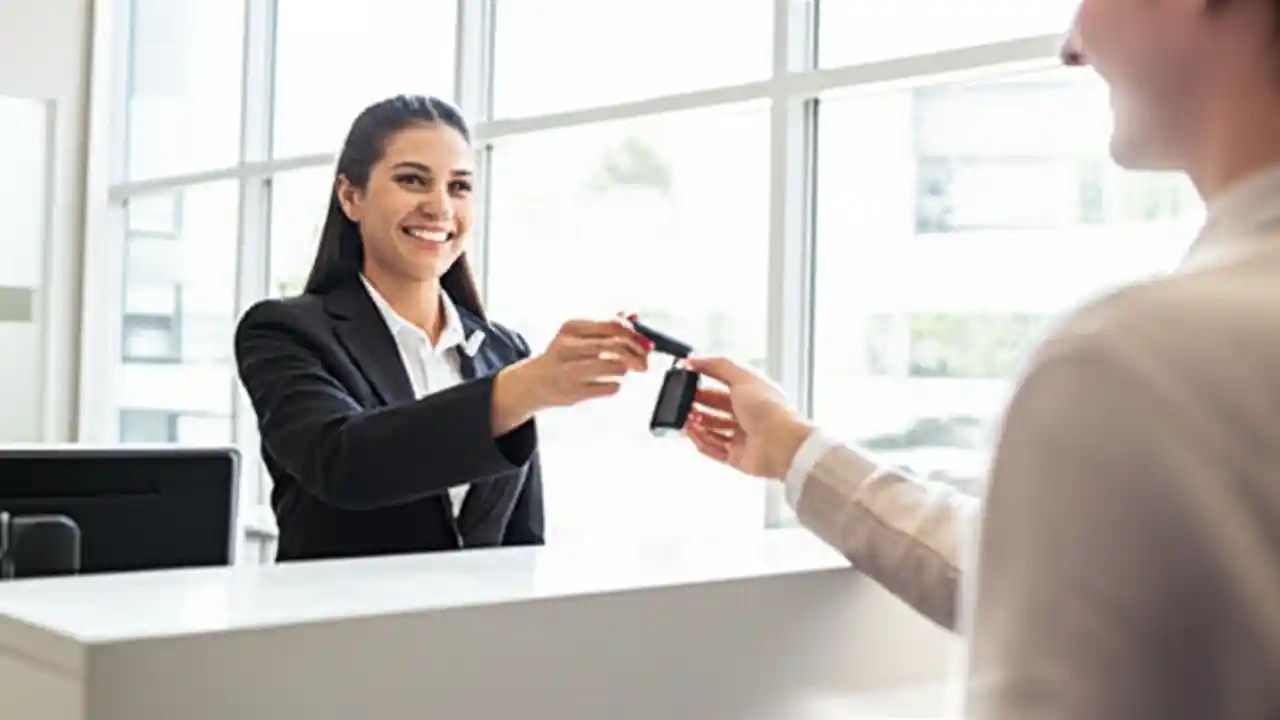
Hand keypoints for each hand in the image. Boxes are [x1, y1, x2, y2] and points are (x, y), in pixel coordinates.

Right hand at [492, 317, 652, 434]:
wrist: (534, 382)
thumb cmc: (562, 356)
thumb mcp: (578, 335)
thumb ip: (606, 326)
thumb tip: (633, 319)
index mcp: (571, 328)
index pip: (613, 325)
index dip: (635, 334)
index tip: (645, 343)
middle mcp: (568, 347)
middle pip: (616, 346)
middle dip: (638, 354)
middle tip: (644, 361)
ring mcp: (570, 371)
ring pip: (615, 367)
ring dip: (626, 369)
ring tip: (624, 371)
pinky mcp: (575, 393)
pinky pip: (610, 388)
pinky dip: (616, 385)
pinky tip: (610, 383)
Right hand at [681, 357, 813, 479]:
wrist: (782, 445)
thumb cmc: (769, 410)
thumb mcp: (743, 378)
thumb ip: (719, 366)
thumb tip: (697, 360)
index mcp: (752, 393)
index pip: (723, 381)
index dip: (705, 376)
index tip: (687, 373)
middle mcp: (747, 414)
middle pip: (715, 406)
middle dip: (698, 402)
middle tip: (683, 400)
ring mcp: (742, 436)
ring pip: (712, 428)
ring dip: (697, 422)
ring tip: (686, 417)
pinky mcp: (737, 456)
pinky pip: (713, 448)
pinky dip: (701, 441)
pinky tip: (692, 433)